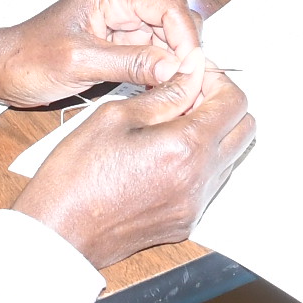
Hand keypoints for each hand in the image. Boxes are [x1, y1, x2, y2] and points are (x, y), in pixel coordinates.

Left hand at [0, 0, 204, 106]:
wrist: (0, 71)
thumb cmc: (26, 59)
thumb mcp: (79, 63)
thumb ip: (129, 62)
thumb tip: (174, 66)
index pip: (169, 4)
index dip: (185, 36)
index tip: (190, 68)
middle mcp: (120, 3)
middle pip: (174, 20)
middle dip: (184, 50)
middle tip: (186, 84)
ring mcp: (120, 25)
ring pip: (166, 39)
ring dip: (173, 64)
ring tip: (176, 92)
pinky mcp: (117, 46)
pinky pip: (151, 55)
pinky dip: (159, 73)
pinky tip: (160, 92)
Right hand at [12, 64, 255, 269]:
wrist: (58, 233)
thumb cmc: (76, 175)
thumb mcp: (116, 116)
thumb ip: (166, 92)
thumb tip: (192, 70)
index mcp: (186, 147)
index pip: (234, 102)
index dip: (217, 80)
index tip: (193, 74)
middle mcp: (199, 180)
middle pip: (245, 130)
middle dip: (223, 104)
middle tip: (187, 95)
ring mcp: (194, 205)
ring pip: (230, 157)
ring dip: (212, 134)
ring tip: (170, 124)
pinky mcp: (184, 222)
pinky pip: (209, 183)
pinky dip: (199, 162)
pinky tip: (162, 154)